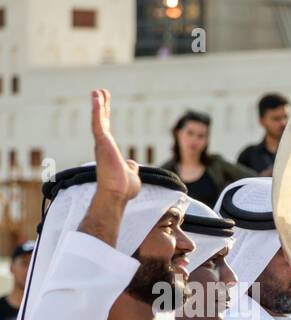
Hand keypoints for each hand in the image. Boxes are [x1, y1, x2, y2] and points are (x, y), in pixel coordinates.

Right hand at [89, 89, 139, 203]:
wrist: (117, 194)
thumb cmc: (123, 188)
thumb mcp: (131, 174)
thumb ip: (131, 167)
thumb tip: (133, 163)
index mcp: (109, 151)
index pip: (107, 129)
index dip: (106, 116)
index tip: (105, 104)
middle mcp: (103, 145)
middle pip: (102, 121)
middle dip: (101, 106)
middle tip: (100, 91)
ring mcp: (102, 144)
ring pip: (98, 120)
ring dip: (97, 105)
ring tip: (97, 91)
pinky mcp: (102, 143)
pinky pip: (98, 123)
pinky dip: (97, 110)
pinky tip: (97, 98)